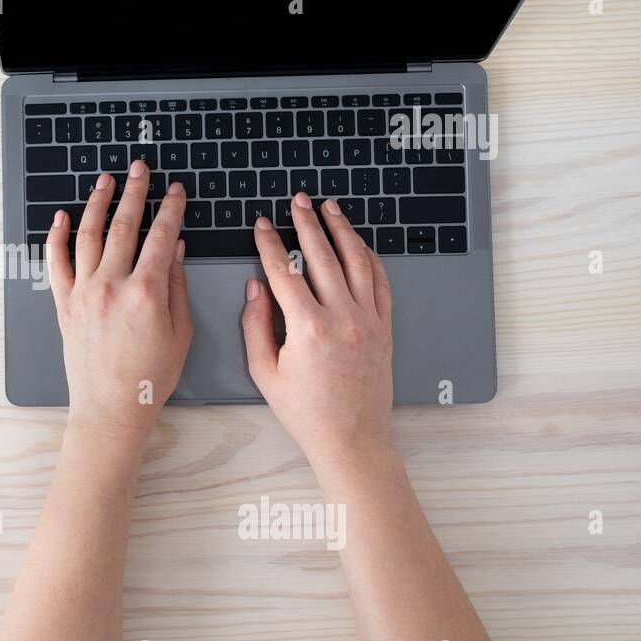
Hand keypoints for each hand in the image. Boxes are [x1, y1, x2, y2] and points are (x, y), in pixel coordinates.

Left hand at [46, 160, 193, 444]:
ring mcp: (84, 293)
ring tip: (106, 181)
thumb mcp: (180, 332)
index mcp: (146, 292)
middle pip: (124, 226)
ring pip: (88, 235)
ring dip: (97, 203)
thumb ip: (176, 286)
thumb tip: (174, 248)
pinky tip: (61, 217)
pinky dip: (56, 237)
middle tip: (140, 170)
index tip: (175, 190)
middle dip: (134, 193)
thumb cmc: (150, 378)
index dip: (170, 209)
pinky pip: (56, 263)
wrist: (111, 408)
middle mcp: (111, 285)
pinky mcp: (64, 304)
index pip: (161, 236)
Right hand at [241, 193, 394, 473]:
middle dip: (307, 224)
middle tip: (298, 201)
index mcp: (308, 329)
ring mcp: (368, 321)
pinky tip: (359, 243)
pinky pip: (379, 282)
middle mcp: (342, 318)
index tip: (261, 225)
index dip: (269, 244)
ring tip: (330, 209)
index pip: (285, 272)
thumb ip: (255, 324)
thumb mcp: (264, 372)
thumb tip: (256, 286)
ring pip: (357, 261)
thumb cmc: (305, 412)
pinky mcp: (385, 328)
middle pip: (323, 257)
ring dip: (342, 230)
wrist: (351, 439)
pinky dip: (369, 257)